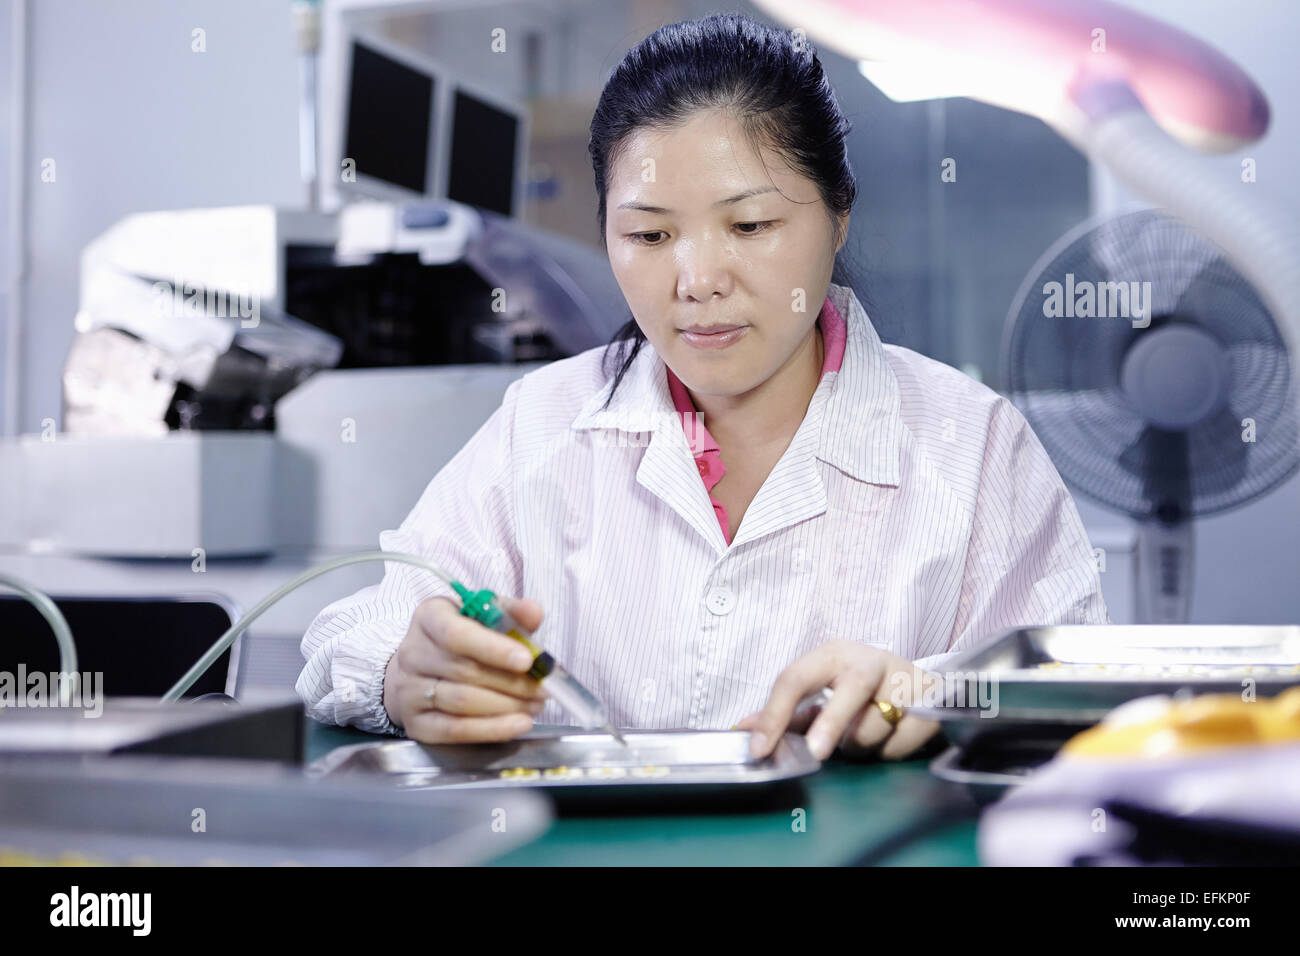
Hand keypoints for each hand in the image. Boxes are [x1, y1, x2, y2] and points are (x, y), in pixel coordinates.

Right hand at [382, 594, 548, 742]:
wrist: (421, 669)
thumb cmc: (460, 638)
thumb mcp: (483, 615)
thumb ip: (511, 613)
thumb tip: (534, 612)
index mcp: (429, 618)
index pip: (456, 634)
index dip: (493, 649)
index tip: (527, 660)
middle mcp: (414, 653)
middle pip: (466, 672)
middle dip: (513, 682)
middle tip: (544, 688)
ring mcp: (410, 690)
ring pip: (463, 702)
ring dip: (508, 706)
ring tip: (535, 704)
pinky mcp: (416, 723)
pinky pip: (455, 730)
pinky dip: (492, 729)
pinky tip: (518, 724)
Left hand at [733, 641, 940, 760]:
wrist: (920, 683)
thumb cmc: (859, 689)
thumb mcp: (824, 691)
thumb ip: (786, 713)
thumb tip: (743, 729)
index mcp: (832, 655)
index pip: (796, 677)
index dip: (774, 714)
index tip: (759, 749)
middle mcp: (869, 659)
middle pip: (851, 687)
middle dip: (832, 722)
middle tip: (816, 753)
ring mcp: (904, 676)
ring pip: (876, 725)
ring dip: (862, 745)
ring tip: (862, 738)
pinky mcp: (931, 698)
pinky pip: (904, 740)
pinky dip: (891, 750)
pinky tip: (891, 738)